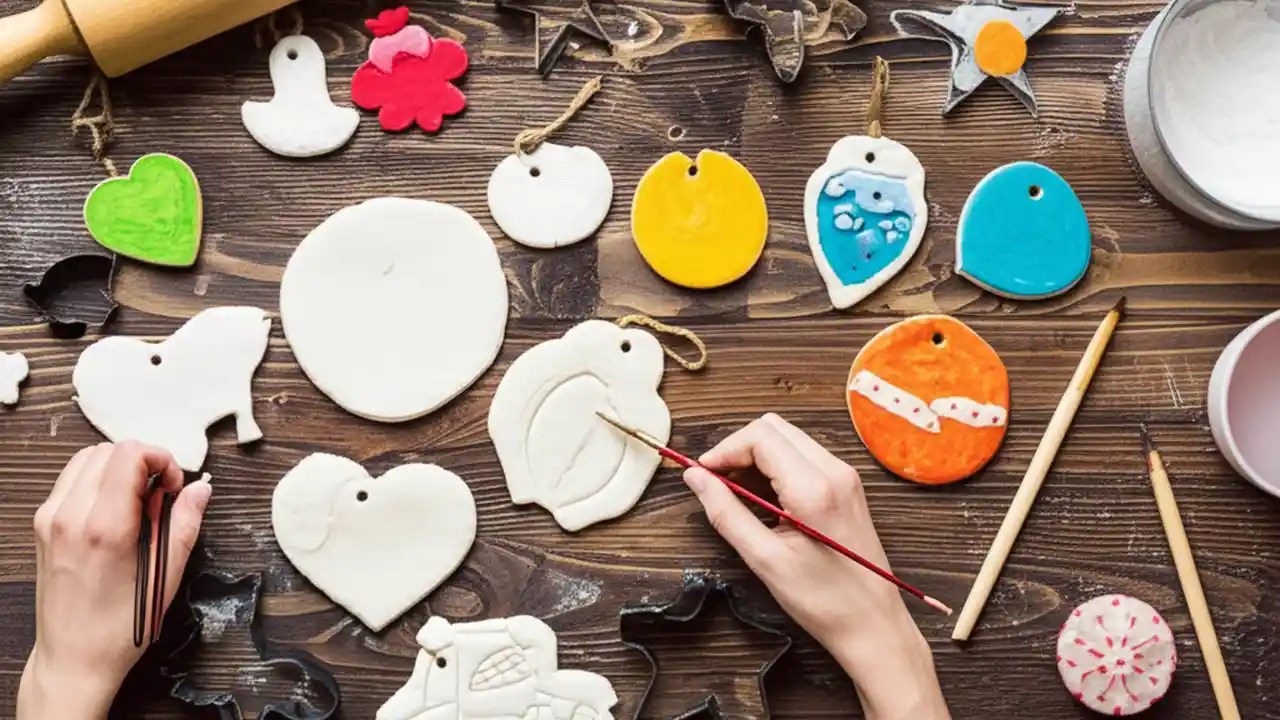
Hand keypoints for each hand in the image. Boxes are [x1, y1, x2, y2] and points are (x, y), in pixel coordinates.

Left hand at [17, 442, 211, 719]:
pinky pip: (70, 480)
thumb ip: (184, 524)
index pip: (129, 455)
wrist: (74, 658)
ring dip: (118, 468)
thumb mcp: (165, 575)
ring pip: (86, 459)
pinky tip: (115, 509)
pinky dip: (97, 481)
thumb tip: (199, 490)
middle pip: (108, 450)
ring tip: (138, 501)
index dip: (161, 459)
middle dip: (142, 462)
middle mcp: (69, 517)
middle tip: (161, 494)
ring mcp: (50, 520)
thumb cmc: (119, 626)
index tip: (173, 486)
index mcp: (103, 528)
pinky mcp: (42, 526)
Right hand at [683, 414, 948, 719]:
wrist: (873, 624)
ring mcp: (845, 476)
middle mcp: (835, 471)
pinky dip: (777, 468)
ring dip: (757, 458)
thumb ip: (726, 512)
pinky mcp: (847, 486)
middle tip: (718, 484)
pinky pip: (804, 457)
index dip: (724, 450)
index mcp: (815, 488)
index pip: (760, 436)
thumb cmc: (824, 600)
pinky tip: (766, 502)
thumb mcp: (765, 559)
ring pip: (789, 439)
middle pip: (774, 428)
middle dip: (739, 449)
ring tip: (740, 497)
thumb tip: (695, 479)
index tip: (703, 475)